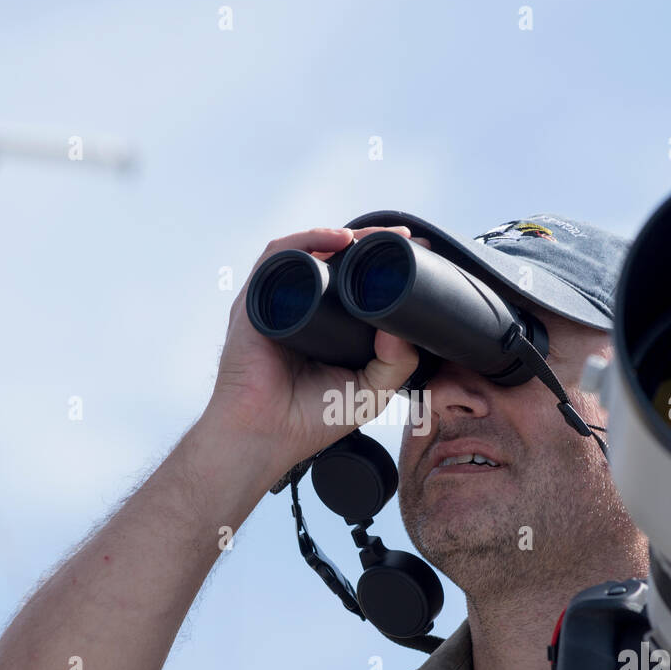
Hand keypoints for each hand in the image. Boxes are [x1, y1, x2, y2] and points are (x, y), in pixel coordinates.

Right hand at [205, 226, 431, 470]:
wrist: (265, 435)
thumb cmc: (310, 419)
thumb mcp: (371, 391)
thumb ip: (398, 363)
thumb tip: (405, 326)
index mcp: (328, 326)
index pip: (354, 282)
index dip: (383, 265)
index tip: (416, 255)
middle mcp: (302, 308)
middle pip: (335, 260)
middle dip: (370, 243)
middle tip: (403, 240)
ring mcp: (277, 301)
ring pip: (310, 251)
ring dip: (345, 234)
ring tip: (376, 238)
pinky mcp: (254, 300)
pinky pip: (278, 256)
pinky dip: (308, 239)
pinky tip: (338, 240)